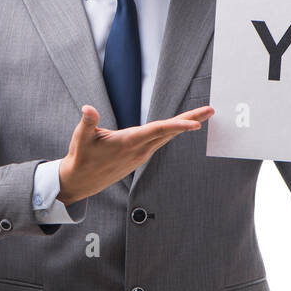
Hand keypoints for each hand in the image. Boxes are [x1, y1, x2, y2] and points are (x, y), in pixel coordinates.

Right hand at [57, 104, 214, 204]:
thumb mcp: (81, 137)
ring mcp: (140, 155)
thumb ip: (88, 121)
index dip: (177, 126)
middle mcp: (139, 149)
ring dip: (184, 125)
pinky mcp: (139, 158)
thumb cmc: (81, 157)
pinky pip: (160, 142)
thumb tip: (88, 108)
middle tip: (210, 110)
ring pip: (166, 137)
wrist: (80, 181)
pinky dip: (172, 133)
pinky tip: (179, 127)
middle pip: (169, 132)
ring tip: (201, 115)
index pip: (157, 130)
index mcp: (128, 141)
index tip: (197, 123)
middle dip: (191, 120)